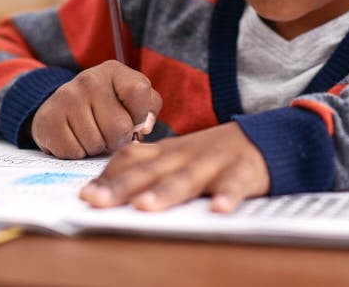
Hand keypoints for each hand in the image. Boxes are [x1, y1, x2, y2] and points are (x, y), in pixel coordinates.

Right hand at [30, 61, 161, 158]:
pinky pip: (74, 151)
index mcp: (114, 70)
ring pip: (96, 143)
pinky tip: (75, 138)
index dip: (140, 114)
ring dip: (97, 147)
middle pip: (119, 127)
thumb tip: (144, 126)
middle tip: (109, 132)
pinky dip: (77, 153)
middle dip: (118, 139)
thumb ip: (149, 108)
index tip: (133, 119)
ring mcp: (66, 97)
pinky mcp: (49, 118)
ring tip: (92, 133)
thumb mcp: (131, 98)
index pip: (139, 90)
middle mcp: (89, 79)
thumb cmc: (107, 105)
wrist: (63, 107)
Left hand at [79, 122, 269, 212]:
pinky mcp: (243, 172)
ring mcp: (214, 163)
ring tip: (145, 207)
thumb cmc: (213, 154)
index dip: (108, 177)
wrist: (264, 138)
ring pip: (187, 179)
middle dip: (122, 187)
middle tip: (96, 200)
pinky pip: (235, 185)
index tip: (84, 195)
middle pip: (151, 172)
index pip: (131, 160)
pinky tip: (219, 209)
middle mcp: (186, 156)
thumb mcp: (178, 156)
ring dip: (166, 192)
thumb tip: (103, 186)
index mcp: (169, 153)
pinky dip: (228, 196)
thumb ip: (146, 166)